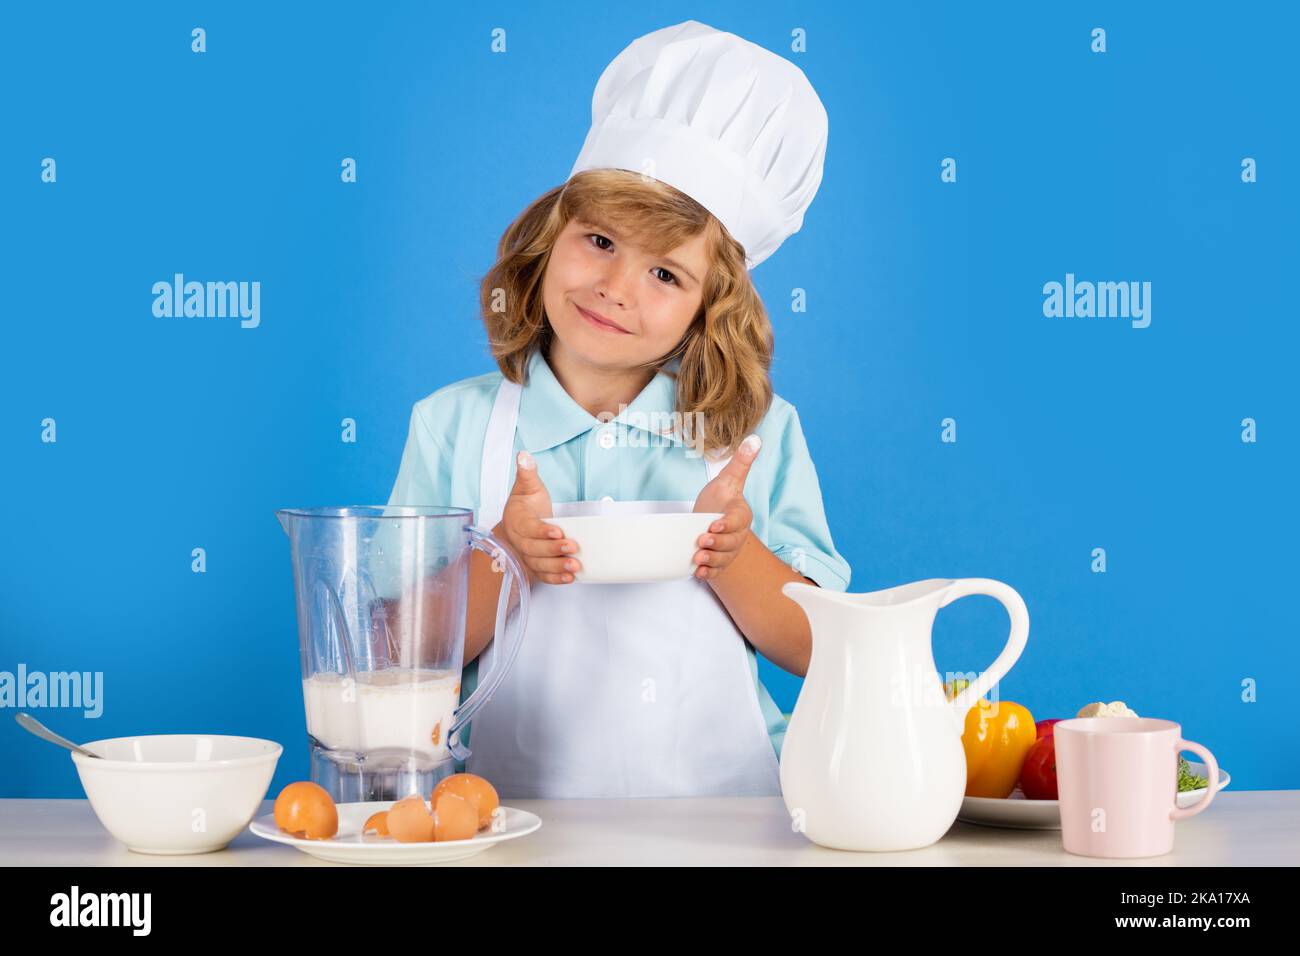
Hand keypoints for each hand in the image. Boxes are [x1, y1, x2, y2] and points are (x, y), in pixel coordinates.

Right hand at [498, 450, 581, 585]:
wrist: (521, 522)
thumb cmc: (526, 504)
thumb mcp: (528, 485)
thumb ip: (527, 472)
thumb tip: (523, 455)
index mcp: (516, 521)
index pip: (528, 528)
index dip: (542, 531)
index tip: (558, 531)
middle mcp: (520, 541)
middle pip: (534, 550)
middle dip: (553, 550)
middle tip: (573, 548)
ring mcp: (528, 555)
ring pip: (539, 565)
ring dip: (557, 568)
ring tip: (575, 566)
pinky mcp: (537, 565)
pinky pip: (544, 576)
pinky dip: (556, 579)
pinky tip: (571, 578)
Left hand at [691, 434, 760, 580]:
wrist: (710, 520)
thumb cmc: (719, 499)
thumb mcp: (727, 479)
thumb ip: (741, 462)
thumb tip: (754, 439)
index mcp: (741, 514)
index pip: (738, 521)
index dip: (727, 524)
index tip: (715, 524)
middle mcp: (737, 534)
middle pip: (731, 543)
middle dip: (716, 544)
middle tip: (701, 541)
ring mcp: (729, 550)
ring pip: (724, 559)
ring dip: (711, 560)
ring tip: (697, 557)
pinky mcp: (719, 563)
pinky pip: (717, 572)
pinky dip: (708, 574)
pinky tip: (697, 572)